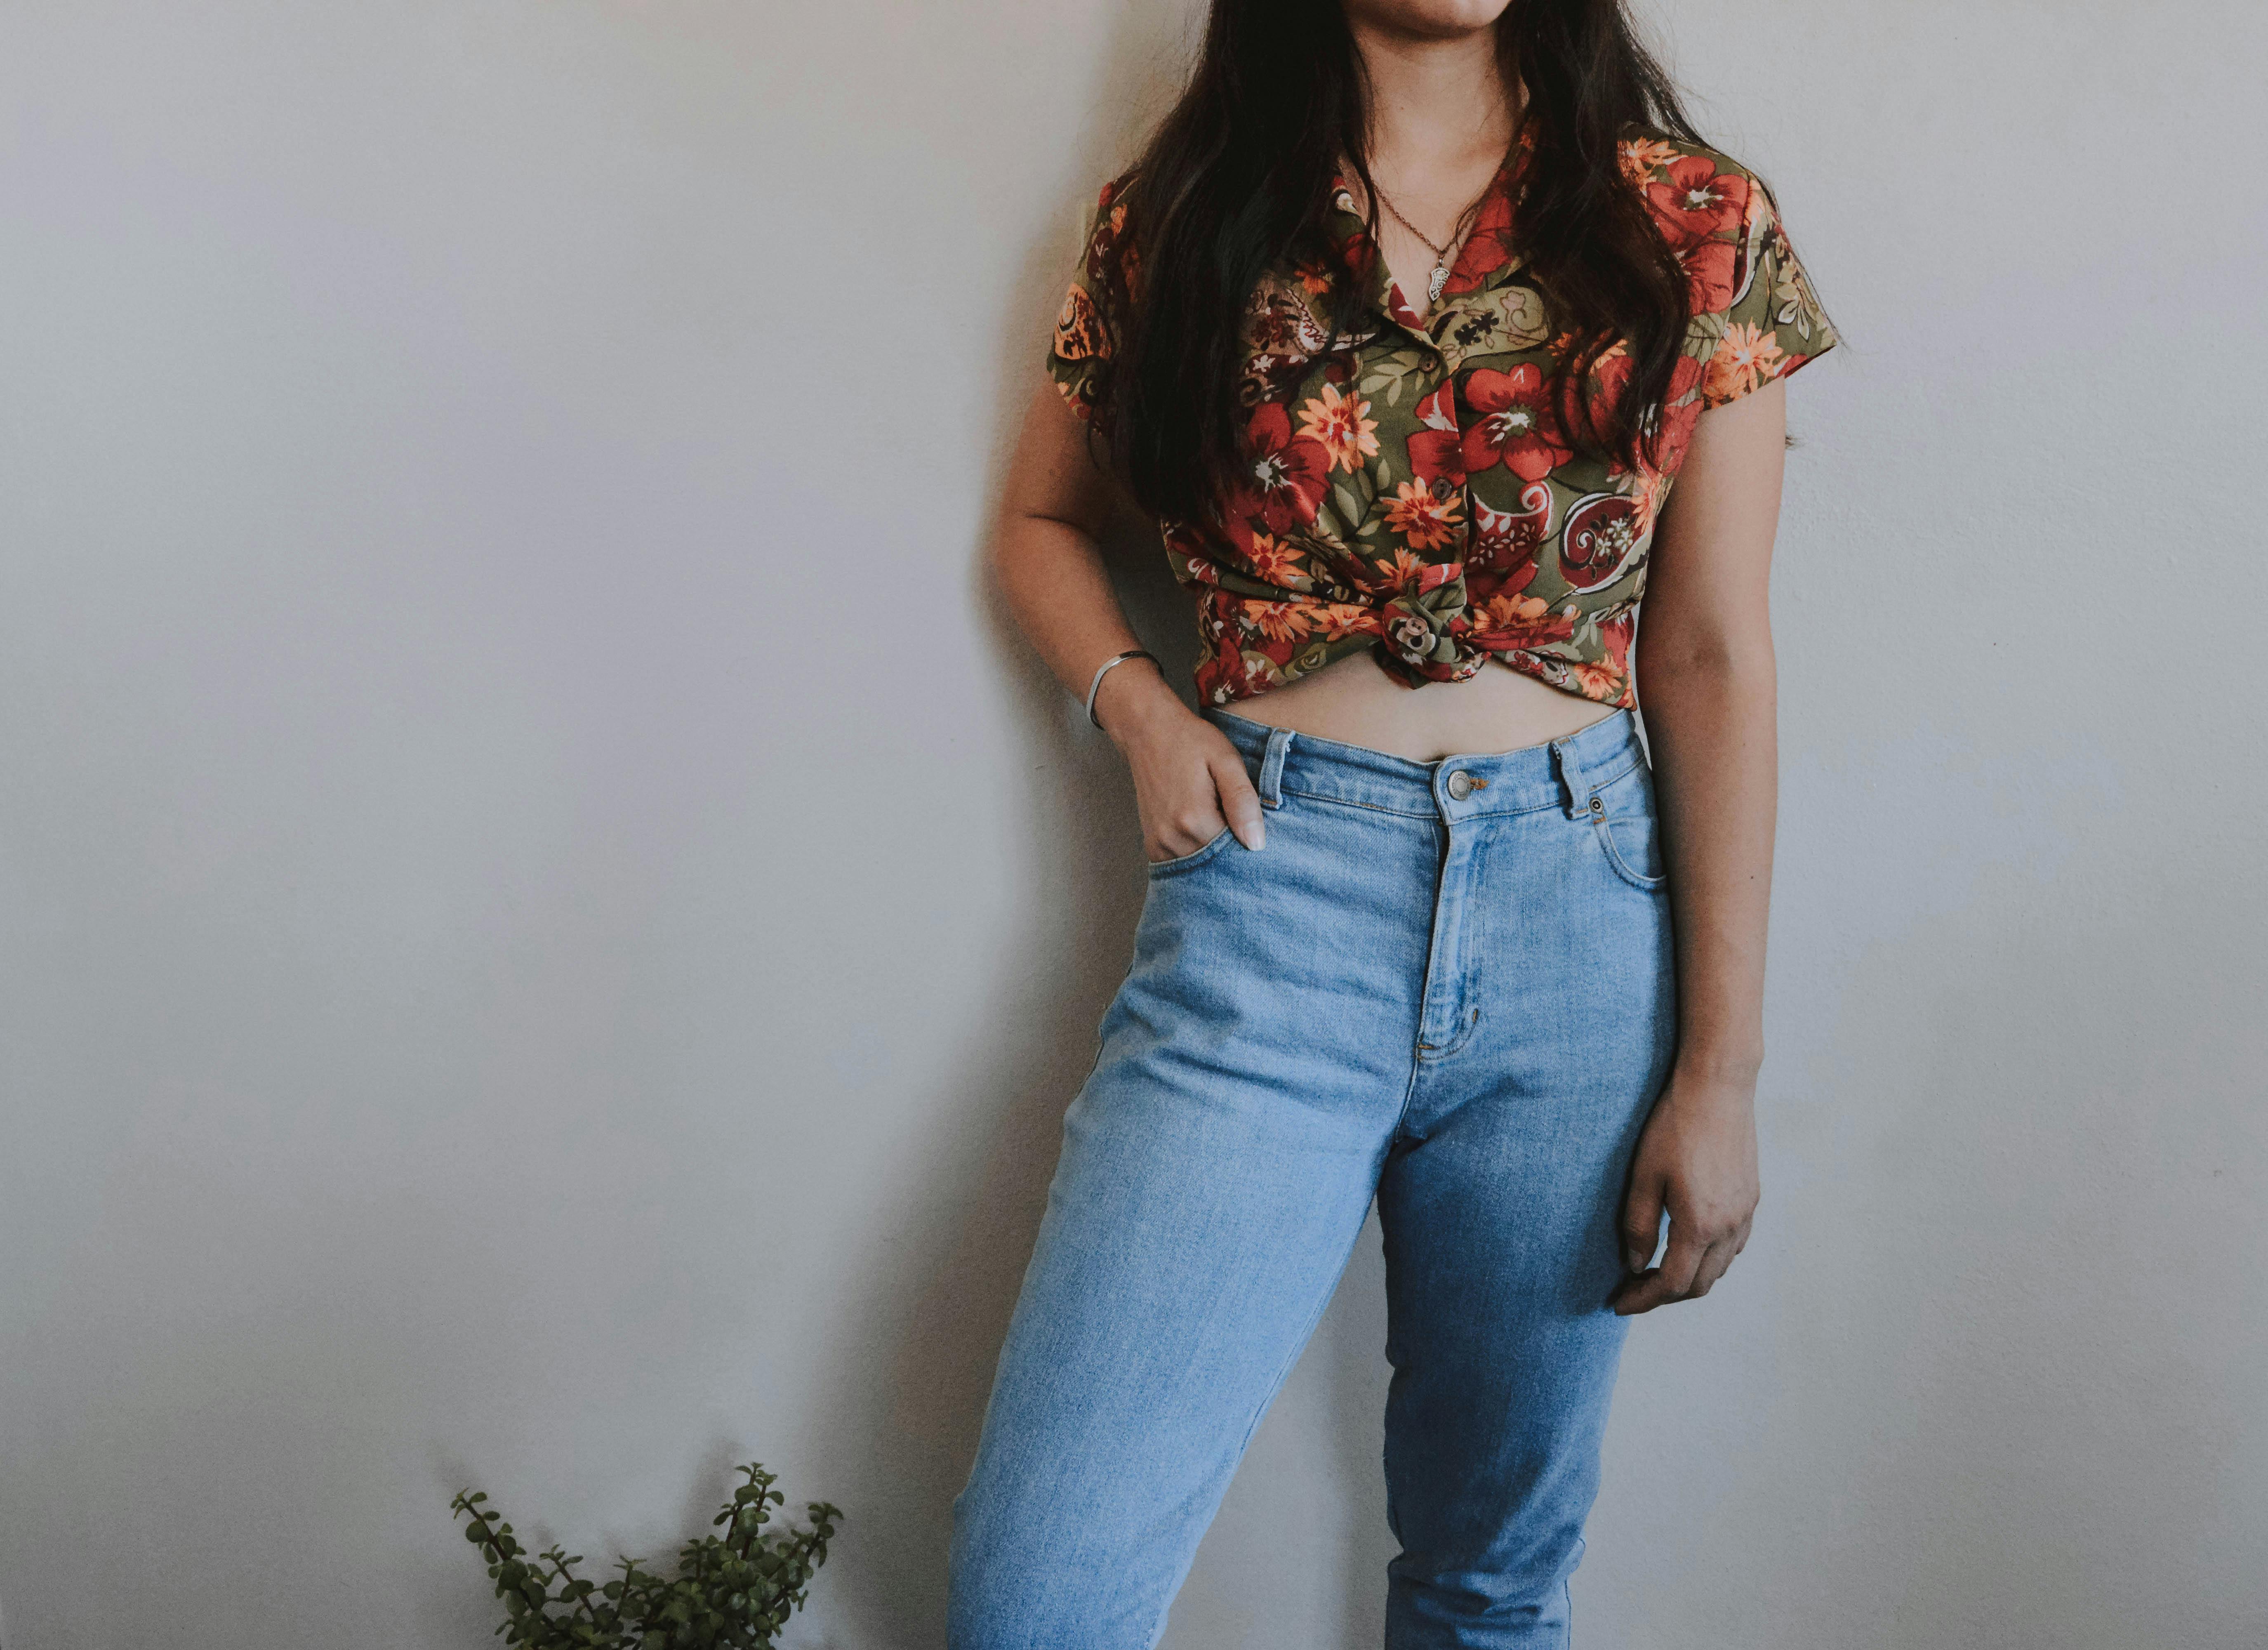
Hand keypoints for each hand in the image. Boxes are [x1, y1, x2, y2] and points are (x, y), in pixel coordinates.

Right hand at [1095, 663, 1265, 861]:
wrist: (1147, 732)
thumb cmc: (1191, 741)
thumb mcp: (1226, 760)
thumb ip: (1242, 801)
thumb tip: (1256, 844)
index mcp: (1195, 819)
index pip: (1237, 853)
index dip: (1251, 842)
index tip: (1253, 823)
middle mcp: (1173, 838)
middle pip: (1218, 864)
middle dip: (1233, 850)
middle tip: (1237, 818)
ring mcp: (1159, 844)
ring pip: (1201, 866)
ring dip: (1215, 852)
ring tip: (1219, 819)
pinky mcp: (1152, 844)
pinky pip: (1183, 863)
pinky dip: (1198, 853)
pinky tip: (1204, 829)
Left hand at [1610, 1070, 1759, 1314]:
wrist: (1718, 1087)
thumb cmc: (1674, 1126)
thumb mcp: (1644, 1176)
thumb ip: (1638, 1225)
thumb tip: (1635, 1263)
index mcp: (1701, 1226)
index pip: (1672, 1283)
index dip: (1643, 1299)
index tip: (1619, 1303)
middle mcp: (1730, 1227)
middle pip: (1699, 1283)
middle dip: (1663, 1295)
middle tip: (1632, 1290)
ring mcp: (1745, 1213)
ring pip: (1720, 1267)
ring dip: (1689, 1279)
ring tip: (1655, 1272)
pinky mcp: (1751, 1197)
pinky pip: (1734, 1245)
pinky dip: (1710, 1259)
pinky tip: (1689, 1247)